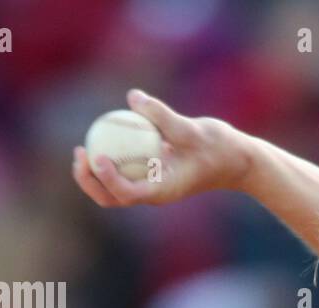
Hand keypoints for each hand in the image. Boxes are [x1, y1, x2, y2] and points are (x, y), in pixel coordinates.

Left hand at [71, 89, 256, 206]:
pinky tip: (101, 136)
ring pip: (112, 190)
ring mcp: (151, 187)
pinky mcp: (151, 176)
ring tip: (82, 148)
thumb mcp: (194, 129)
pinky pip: (121, 172)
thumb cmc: (220, 148)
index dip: (108, 179)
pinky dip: (108, 160)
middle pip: (111, 199)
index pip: (128, 193)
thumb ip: (162, 115)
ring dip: (92, 174)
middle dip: (89, 182)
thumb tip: (133, 97)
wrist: (237, 161)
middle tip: (81, 152)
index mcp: (163, 191)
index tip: (99, 156)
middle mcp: (153, 193)